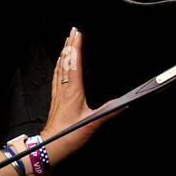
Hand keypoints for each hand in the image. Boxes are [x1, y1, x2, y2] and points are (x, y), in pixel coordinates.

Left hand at [39, 28, 114, 162]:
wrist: (51, 146)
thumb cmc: (69, 135)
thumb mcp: (92, 123)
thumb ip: (109, 112)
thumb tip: (124, 103)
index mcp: (73, 90)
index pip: (74, 63)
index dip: (76, 47)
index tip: (78, 33)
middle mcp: (64, 88)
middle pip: (66, 61)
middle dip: (69, 44)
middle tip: (73, 30)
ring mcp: (58, 93)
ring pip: (60, 67)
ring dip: (64, 53)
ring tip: (67, 41)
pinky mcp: (56, 99)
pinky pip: (57, 76)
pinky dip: (59, 66)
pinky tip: (59, 63)